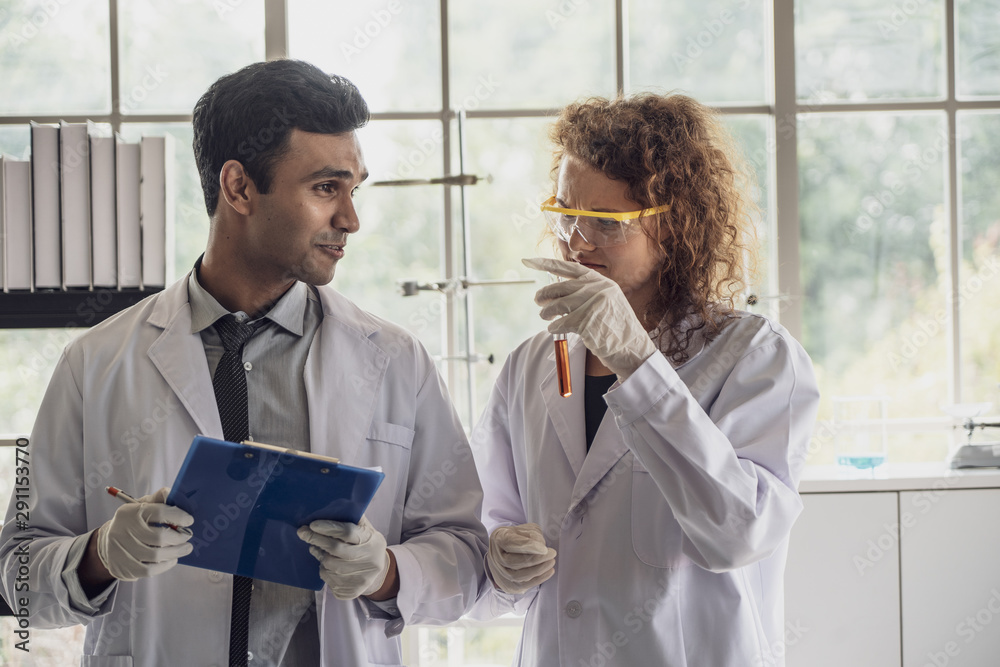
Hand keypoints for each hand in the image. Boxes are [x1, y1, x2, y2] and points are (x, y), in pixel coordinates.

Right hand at [96, 487, 193, 581]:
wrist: (107, 540)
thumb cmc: (133, 521)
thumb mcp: (142, 505)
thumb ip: (159, 498)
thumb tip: (174, 494)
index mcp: (130, 512)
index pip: (159, 512)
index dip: (178, 516)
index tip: (189, 520)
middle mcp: (123, 531)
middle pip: (159, 537)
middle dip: (179, 538)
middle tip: (188, 537)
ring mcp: (121, 551)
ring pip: (155, 555)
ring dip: (175, 552)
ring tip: (185, 548)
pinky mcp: (122, 567)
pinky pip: (149, 570)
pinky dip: (164, 566)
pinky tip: (171, 559)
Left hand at [298, 516, 389, 599]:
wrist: (379, 574)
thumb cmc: (368, 545)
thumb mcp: (368, 529)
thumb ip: (353, 519)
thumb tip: (333, 506)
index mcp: (371, 540)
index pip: (347, 532)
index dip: (329, 528)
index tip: (313, 524)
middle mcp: (367, 559)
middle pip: (335, 549)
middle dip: (316, 539)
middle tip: (303, 532)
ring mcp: (359, 577)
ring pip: (329, 565)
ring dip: (319, 555)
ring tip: (316, 548)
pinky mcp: (351, 591)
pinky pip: (329, 579)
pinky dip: (324, 569)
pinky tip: (326, 564)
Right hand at [487, 523, 556, 594]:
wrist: (503, 553)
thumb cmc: (515, 539)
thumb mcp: (523, 530)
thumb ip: (532, 535)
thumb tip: (541, 546)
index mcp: (499, 538)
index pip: (511, 543)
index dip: (529, 546)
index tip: (544, 548)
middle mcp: (496, 557)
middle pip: (514, 562)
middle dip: (536, 559)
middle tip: (552, 553)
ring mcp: (500, 573)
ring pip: (518, 576)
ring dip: (538, 570)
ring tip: (551, 562)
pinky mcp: (508, 584)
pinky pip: (523, 585)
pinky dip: (538, 579)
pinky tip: (549, 571)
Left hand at [522, 257, 657, 379]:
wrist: (632, 349)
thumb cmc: (614, 328)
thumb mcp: (605, 301)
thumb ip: (584, 292)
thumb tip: (551, 292)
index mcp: (601, 281)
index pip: (569, 268)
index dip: (546, 264)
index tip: (528, 261)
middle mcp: (598, 288)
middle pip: (560, 287)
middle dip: (544, 295)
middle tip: (538, 302)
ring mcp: (593, 304)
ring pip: (558, 304)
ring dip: (546, 312)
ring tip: (545, 317)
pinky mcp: (587, 321)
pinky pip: (561, 322)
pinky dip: (554, 327)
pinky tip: (554, 330)